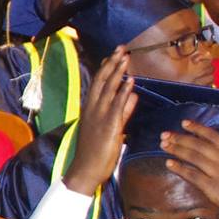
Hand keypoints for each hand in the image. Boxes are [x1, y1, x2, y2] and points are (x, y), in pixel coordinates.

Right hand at [63, 48, 135, 195]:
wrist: (85, 170)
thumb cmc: (95, 152)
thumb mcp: (110, 128)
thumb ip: (123, 110)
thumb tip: (133, 95)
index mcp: (90, 109)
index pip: (98, 83)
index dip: (106, 67)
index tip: (113, 54)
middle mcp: (93, 109)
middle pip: (103, 81)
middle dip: (112, 63)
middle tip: (121, 48)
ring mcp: (100, 116)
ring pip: (109, 89)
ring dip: (118, 72)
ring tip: (126, 57)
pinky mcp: (109, 125)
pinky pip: (117, 105)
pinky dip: (124, 92)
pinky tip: (130, 81)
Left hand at [161, 118, 218, 203]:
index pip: (215, 137)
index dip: (198, 129)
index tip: (184, 123)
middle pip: (200, 146)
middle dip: (181, 138)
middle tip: (165, 134)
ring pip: (194, 157)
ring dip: (177, 149)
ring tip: (163, 145)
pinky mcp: (213, 187)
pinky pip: (193, 175)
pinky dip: (180, 168)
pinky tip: (168, 163)